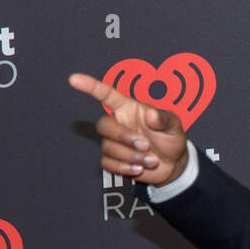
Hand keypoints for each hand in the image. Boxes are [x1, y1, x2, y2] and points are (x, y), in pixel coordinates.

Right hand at [69, 72, 188, 186]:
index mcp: (129, 109)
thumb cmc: (171, 139)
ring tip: (151, 160)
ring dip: (131, 156)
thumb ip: (164, 119)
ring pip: (108, 147)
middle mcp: (118, 124)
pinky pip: (108, 164)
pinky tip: (140, 169)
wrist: (174, 164)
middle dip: (123, 137)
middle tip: (145, 145)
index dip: (91, 86)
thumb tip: (151, 114)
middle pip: (103, 125)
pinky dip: (125, 168)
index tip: (74, 79)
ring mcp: (114, 142)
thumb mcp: (174, 126)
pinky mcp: (113, 160)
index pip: (106, 94)